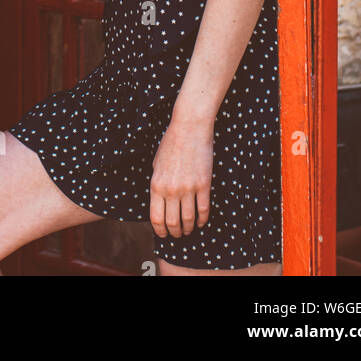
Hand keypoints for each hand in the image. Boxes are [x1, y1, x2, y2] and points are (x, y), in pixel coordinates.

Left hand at [149, 114, 212, 238]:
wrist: (189, 126)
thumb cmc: (171, 142)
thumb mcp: (156, 163)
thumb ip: (157, 183)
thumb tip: (159, 202)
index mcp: (156, 184)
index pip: (156, 218)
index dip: (159, 230)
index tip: (163, 234)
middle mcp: (171, 189)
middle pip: (172, 223)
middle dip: (174, 232)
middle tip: (177, 234)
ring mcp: (188, 188)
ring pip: (188, 219)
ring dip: (188, 228)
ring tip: (188, 230)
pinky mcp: (204, 185)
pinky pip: (203, 210)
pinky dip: (202, 219)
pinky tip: (201, 222)